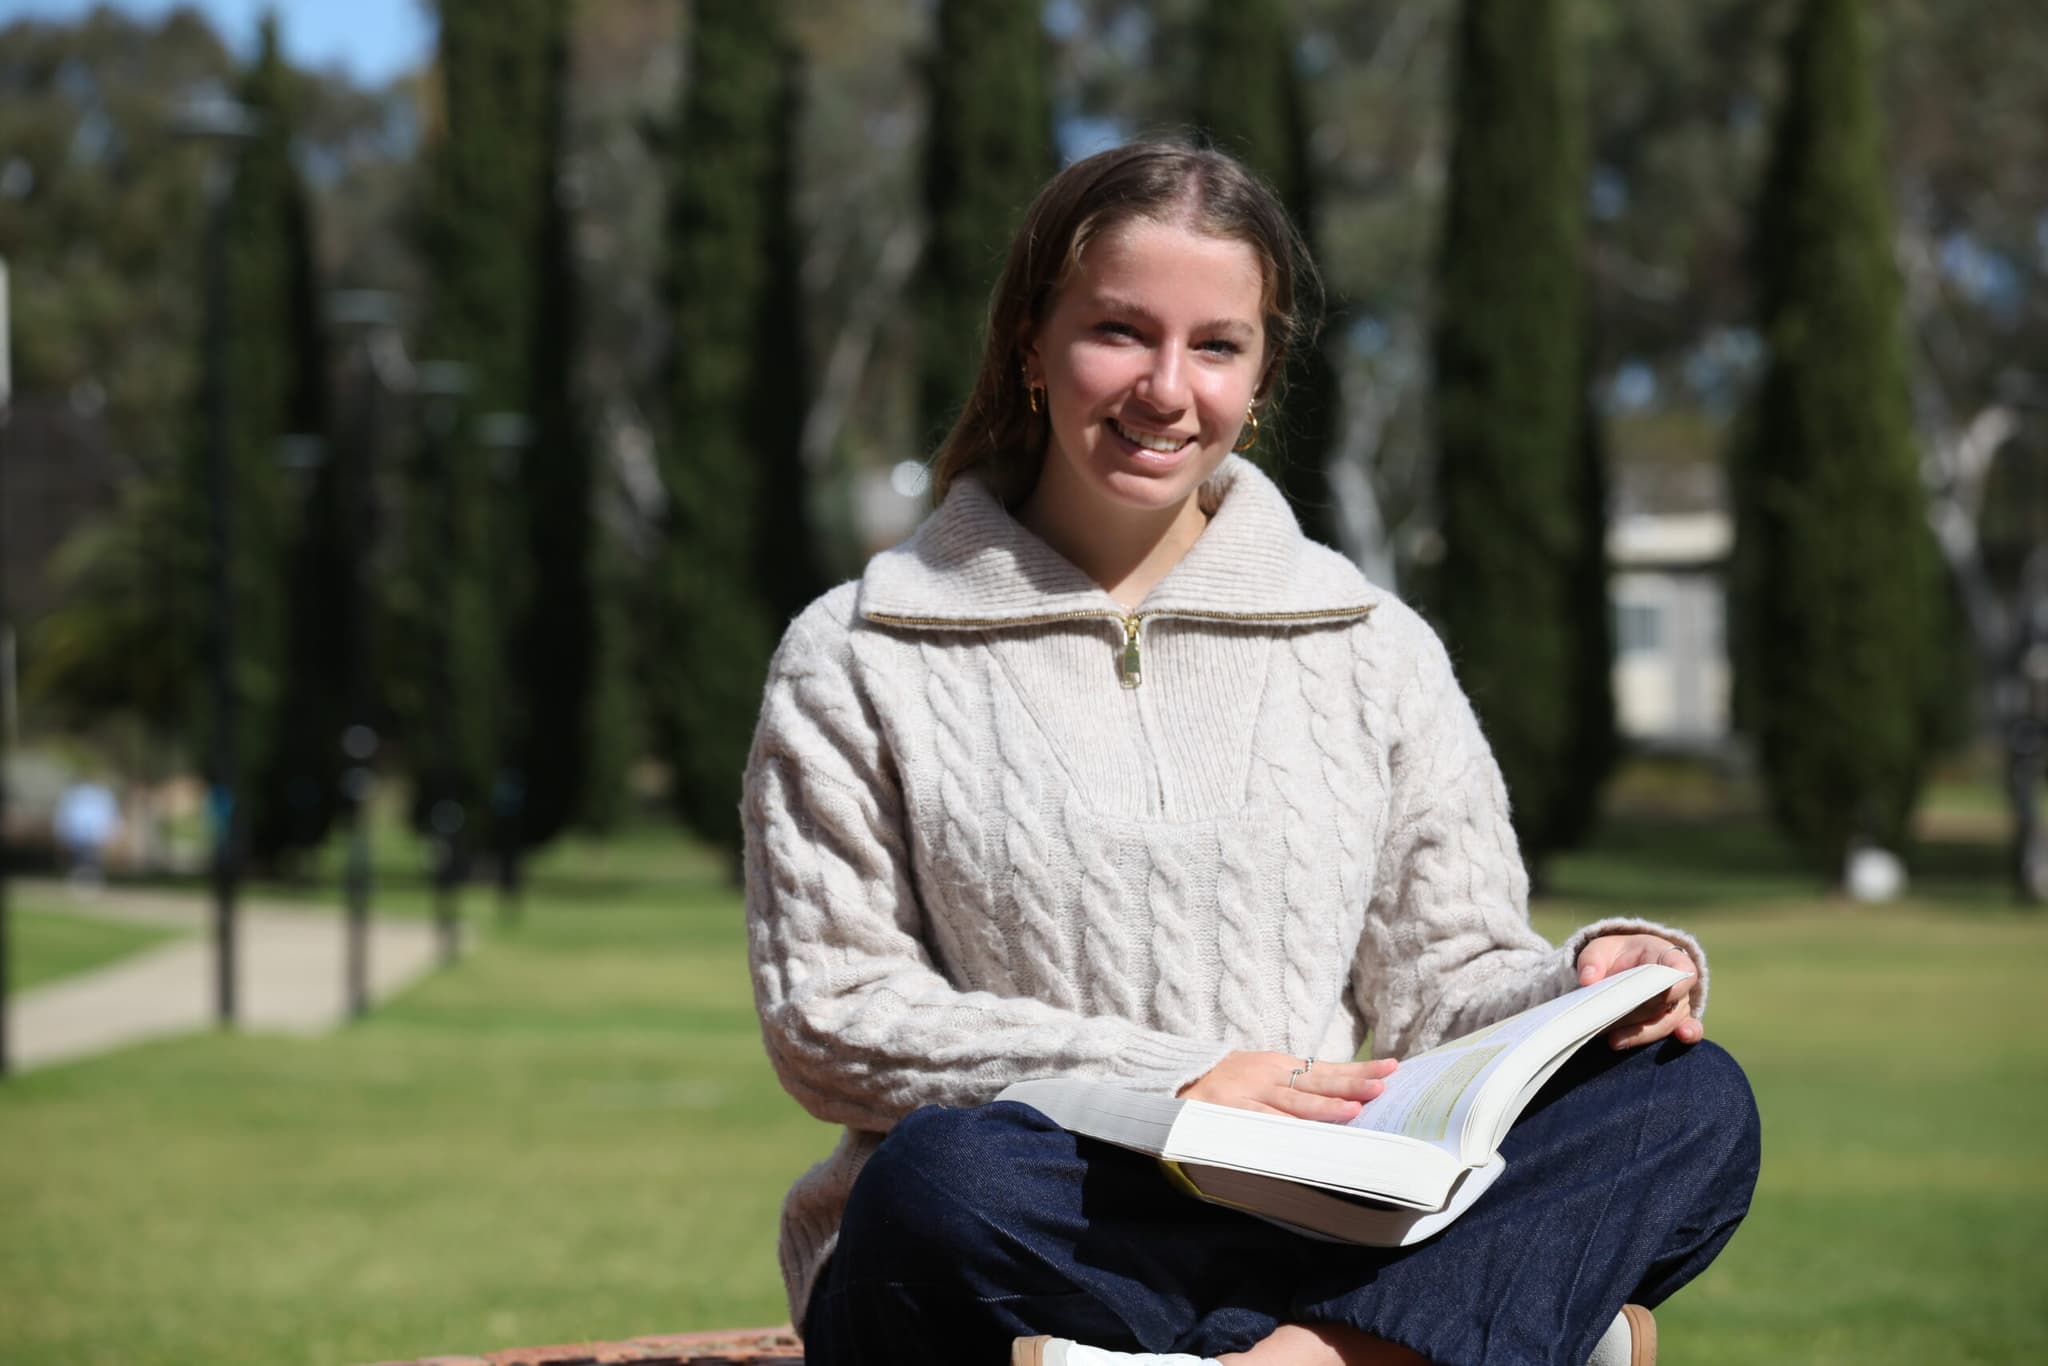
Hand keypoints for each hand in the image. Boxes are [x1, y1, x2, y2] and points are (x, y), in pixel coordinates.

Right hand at [1176, 1050, 1397, 1122]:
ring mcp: (1249, 1092)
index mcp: (1278, 1065)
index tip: (1391, 1070)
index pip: (1326, 1068)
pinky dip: (1284, 1126)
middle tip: (1383, 1086)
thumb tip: (1338, 1098)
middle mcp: (1268, 1074)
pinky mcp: (1230, 1110)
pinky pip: (1262, 1120)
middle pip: (1317, 1081)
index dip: (1358, 1071)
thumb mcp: (1260, 1076)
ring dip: (1324, 1107)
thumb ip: (1293, 1087)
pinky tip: (1305, 1133)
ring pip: (1293, 1102)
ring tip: (1354, 1110)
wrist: (1174, 1081)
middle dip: (1351, 1085)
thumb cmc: (1224, 1083)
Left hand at [1576, 933, 1703, 1048]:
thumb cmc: (1615, 955)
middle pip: (1672, 1002)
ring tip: (1615, 1040)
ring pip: (1668, 1022)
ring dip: (1643, 1034)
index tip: (1668, 990)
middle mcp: (1677, 983)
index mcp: (1665, 957)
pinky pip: (1685, 1032)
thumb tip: (1587, 980)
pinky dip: (1682, 1040)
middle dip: (1646, 1013)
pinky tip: (1668, 1047)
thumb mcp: (1600, 950)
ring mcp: (1677, 1005)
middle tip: (1619, 1023)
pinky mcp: (1671, 1022)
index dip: (1678, 981)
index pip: (1680, 967)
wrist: (1619, 968)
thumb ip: (1592, 960)